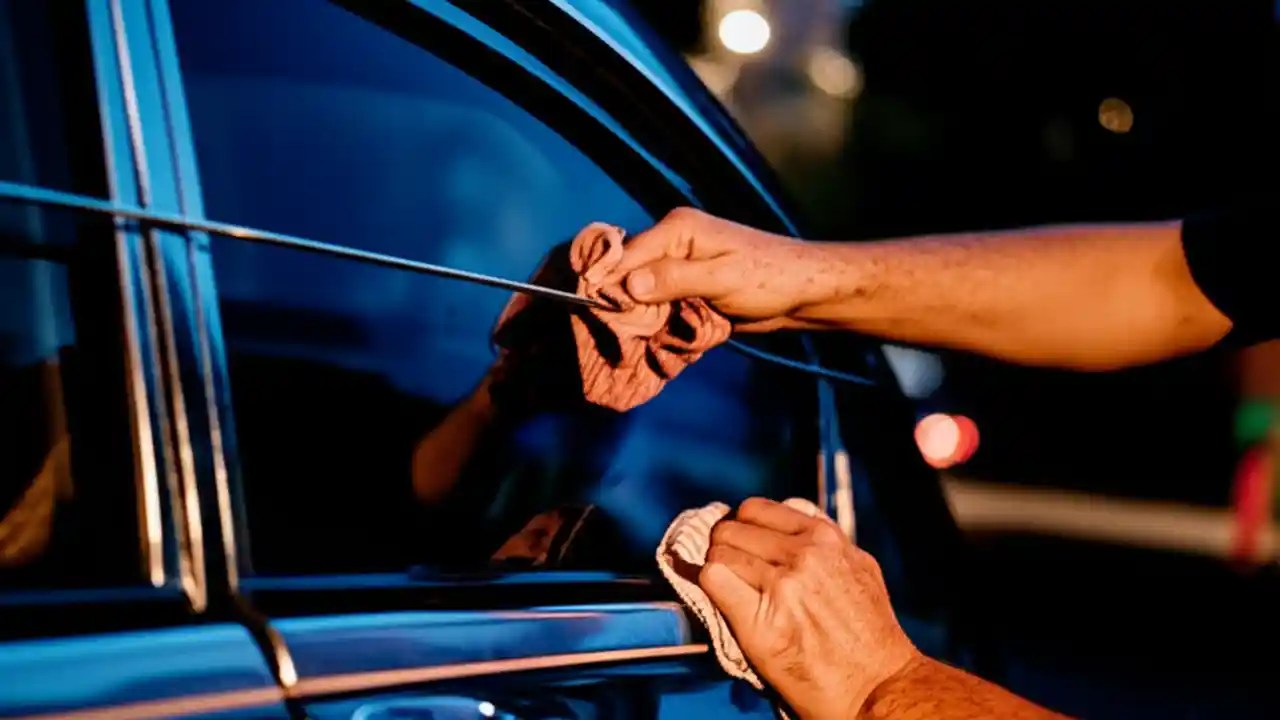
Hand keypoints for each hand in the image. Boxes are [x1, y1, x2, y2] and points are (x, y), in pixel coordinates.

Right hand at [609, 208, 835, 330]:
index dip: (608, 283)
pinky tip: (654, 336)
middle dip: (622, 303)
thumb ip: (675, 279)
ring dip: (639, 316)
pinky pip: (658, 303)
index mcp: (677, 229)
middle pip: (627, 272)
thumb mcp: (722, 278)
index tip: (597, 314)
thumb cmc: (769, 279)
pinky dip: (655, 320)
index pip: (625, 253)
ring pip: (640, 292)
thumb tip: (628, 285)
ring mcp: (678, 265)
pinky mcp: (686, 287)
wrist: (803, 292)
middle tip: (617, 334)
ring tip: (634, 340)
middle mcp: (672, 242)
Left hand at [699, 498, 919, 718]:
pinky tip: (723, 601)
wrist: (877, 687)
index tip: (742, 542)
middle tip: (729, 566)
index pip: (758, 509)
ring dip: (717, 567)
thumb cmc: (872, 636)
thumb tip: (792, 513)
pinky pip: (713, 580)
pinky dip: (710, 586)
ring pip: (720, 552)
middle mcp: (803, 555)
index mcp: (825, 538)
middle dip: (726, 545)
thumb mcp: (860, 569)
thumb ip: (826, 541)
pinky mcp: (759, 621)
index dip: (744, 525)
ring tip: (728, 587)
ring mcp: (781, 586)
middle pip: (733, 528)